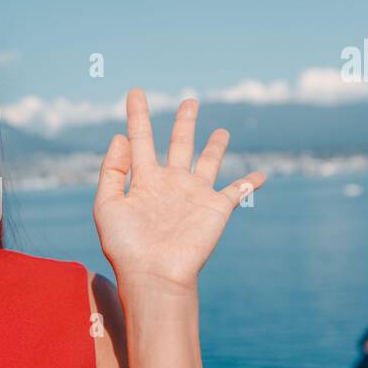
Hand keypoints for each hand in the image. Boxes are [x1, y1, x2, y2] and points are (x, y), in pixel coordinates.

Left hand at [93, 89, 265, 297]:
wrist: (154, 275)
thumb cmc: (127, 246)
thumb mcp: (107, 205)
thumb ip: (111, 170)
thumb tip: (120, 137)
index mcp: (143, 181)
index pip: (140, 139)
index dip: (137, 115)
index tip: (135, 91)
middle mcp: (171, 184)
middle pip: (179, 144)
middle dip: (184, 123)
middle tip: (190, 101)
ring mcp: (195, 195)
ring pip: (208, 162)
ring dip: (215, 146)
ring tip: (221, 131)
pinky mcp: (216, 208)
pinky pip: (238, 191)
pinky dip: (250, 182)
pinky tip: (261, 174)